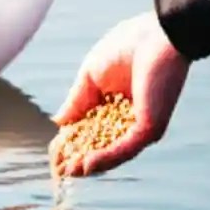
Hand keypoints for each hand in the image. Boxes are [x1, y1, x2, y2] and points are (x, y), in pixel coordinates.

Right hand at [50, 11, 189, 175]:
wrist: (156, 37)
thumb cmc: (125, 48)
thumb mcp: (89, 78)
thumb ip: (76, 101)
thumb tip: (59, 123)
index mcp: (115, 106)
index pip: (89, 131)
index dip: (70, 144)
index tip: (53, 155)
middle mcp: (129, 120)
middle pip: (99, 147)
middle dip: (77, 160)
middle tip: (58, 171)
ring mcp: (140, 125)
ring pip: (112, 153)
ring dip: (89, 165)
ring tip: (69, 173)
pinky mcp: (149, 128)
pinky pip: (124, 149)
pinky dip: (104, 159)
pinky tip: (85, 165)